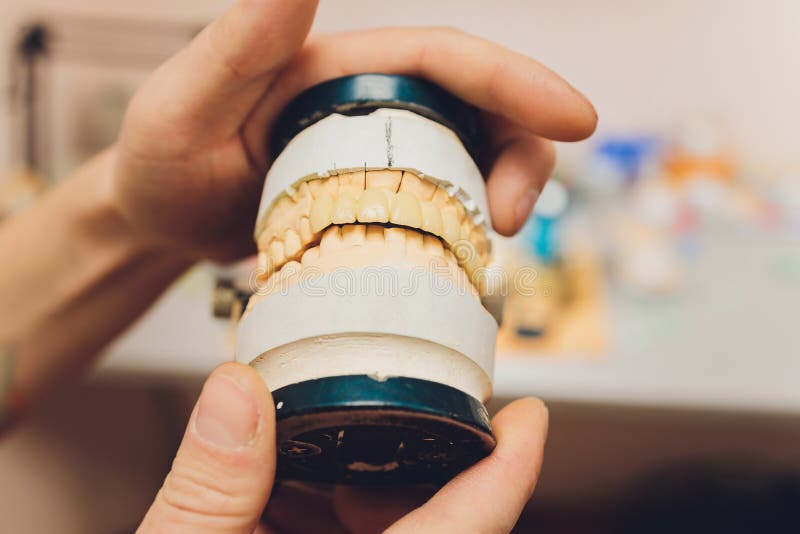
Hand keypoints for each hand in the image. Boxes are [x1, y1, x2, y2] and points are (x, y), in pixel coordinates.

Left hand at [114, 0, 595, 260]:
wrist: (161, 223)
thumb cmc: (165, 161)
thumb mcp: (188, 100)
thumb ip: (244, 40)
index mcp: (344, 69)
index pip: (445, 59)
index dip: (515, 81)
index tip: (575, 118)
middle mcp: (375, 106)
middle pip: (481, 111)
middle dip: (523, 154)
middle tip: (511, 218)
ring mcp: (382, 158)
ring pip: (474, 163)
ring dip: (502, 197)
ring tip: (490, 244)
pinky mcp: (381, 205)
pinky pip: (445, 211)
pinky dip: (468, 233)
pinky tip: (463, 260)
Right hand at [138, 363, 547, 532]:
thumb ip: (210, 483)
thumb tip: (239, 393)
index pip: (464, 530)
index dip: (507, 471)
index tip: (528, 418)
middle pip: (442, 527)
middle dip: (414, 470)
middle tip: (379, 424)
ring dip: (371, 499)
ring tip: (317, 468)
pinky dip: (343, 525)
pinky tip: (298, 507)